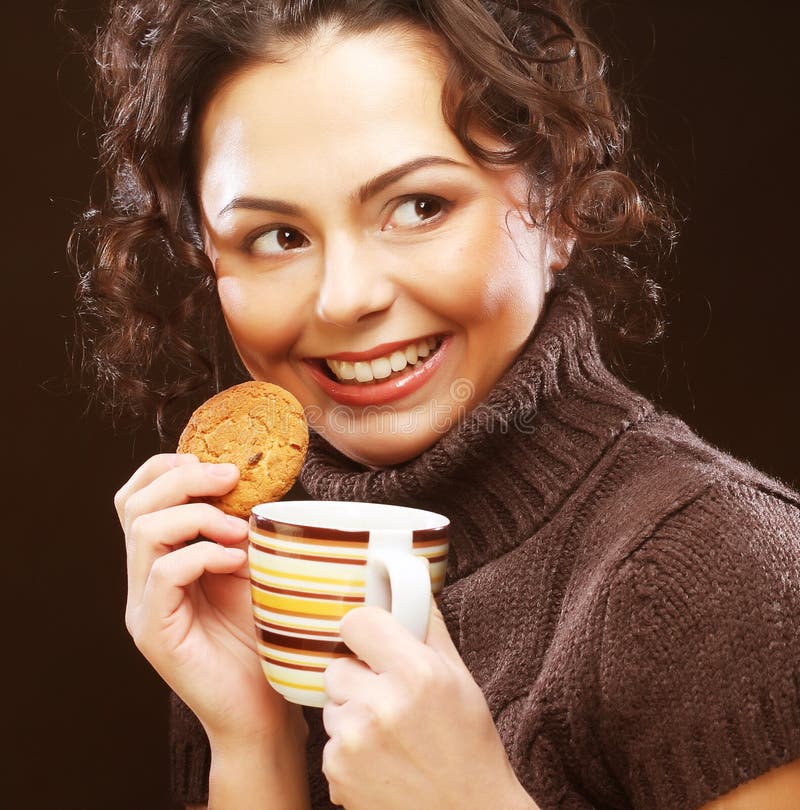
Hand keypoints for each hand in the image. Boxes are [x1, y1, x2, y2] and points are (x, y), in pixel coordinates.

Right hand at [116, 453, 302, 743]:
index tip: (219, 467)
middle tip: (231, 479)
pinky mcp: (154, 631)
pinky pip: (163, 573)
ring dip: (198, 516)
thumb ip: (239, 528)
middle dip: (183, 479)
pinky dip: (202, 554)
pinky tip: (235, 561)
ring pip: (143, 531)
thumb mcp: (253, 567)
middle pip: (133, 504)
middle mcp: (143, 579)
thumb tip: (253, 480)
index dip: (169, 468)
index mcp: (162, 558)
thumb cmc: (264, 636)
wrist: (263, 708)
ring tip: (238, 531)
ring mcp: (143, 606)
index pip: (139, 496)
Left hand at [321, 604, 535, 809]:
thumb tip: (410, 583)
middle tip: (387, 696)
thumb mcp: (460, 678)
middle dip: (357, 677)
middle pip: (336, 667)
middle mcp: (380, 705)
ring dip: (352, 714)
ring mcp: (354, 743)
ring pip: (331, 705)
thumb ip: (429, 628)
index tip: (371, 640)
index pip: (357, 622)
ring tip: (388, 733)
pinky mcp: (337, 774)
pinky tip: (380, 760)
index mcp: (416, 673)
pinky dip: (348, 750)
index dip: (364, 629)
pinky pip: (329, 743)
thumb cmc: (469, 745)